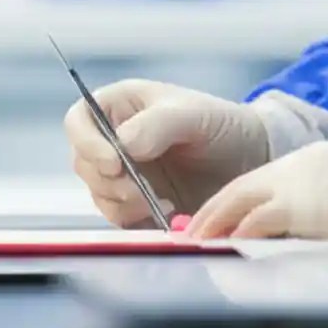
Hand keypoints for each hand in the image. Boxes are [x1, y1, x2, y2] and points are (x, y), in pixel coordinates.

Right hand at [65, 79, 269, 226]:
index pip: (78, 122)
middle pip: (85, 164)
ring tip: (160, 202)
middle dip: (109, 181)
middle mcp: (112, 140)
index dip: (87, 144)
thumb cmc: (220, 124)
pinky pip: (120, 218)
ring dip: (123, 204)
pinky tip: (166, 214)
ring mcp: (122, 175)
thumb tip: (123, 145)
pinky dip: (137, 220)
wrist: (249, 160)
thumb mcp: (194, 114)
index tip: (114, 163)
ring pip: (99, 194)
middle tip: (140, 191)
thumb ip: (156, 124)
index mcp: (118, 107)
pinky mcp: (135, 205)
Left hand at [186, 141, 327, 238]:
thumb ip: (321, 211)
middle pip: (238, 188)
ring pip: (240, 202)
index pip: (257, 182)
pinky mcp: (308, 205)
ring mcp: (302, 182)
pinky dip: (235, 235)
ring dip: (214, 225)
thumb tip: (297, 240)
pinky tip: (221, 249)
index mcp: (312, 160)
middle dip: (209, 213)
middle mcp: (300, 165)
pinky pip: (258, 221)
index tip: (209, 222)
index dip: (229, 204)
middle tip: (186, 236)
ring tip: (193, 246)